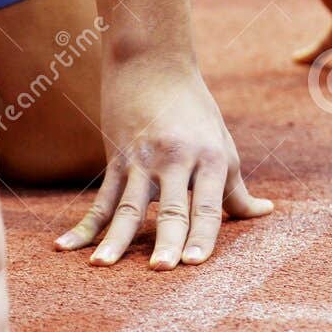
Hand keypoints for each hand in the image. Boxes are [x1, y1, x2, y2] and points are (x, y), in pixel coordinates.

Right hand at [55, 62, 271, 268]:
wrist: (151, 62)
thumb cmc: (194, 109)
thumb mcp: (221, 145)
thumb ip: (237, 188)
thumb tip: (266, 213)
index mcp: (209, 159)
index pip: (208, 206)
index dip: (202, 236)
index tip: (195, 264)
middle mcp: (176, 160)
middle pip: (172, 209)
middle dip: (166, 241)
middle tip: (160, 270)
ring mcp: (142, 160)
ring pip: (128, 207)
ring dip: (114, 239)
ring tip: (102, 266)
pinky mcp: (116, 159)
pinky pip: (101, 199)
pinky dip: (83, 226)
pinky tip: (65, 247)